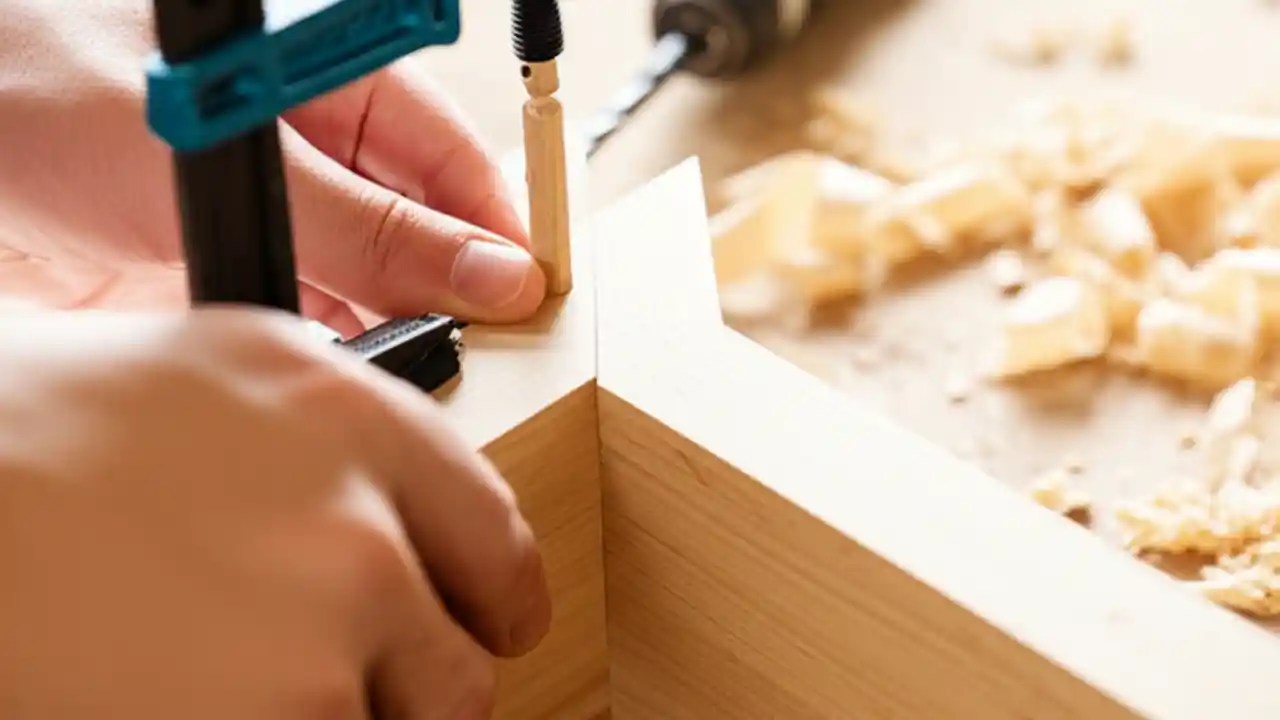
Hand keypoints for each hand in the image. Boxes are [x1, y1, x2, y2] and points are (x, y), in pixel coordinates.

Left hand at [0, 1, 544, 334]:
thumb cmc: (35, 85)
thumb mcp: (230, 161)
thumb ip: (366, 227)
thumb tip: (486, 270)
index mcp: (328, 79)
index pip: (453, 157)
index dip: (500, 225)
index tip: (533, 292)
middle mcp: (312, 149)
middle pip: (424, 228)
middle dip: (455, 288)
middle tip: (487, 348)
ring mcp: (273, 217)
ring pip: (373, 283)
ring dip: (394, 327)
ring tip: (413, 368)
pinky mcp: (226, 275)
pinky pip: (309, 323)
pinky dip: (330, 354)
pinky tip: (339, 375)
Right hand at [0, 308, 550, 718]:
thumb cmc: (26, 432)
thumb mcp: (213, 379)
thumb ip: (337, 452)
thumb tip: (401, 532)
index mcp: (347, 417)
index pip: (496, 541)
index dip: (492, 602)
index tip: (482, 627)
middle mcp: (352, 526)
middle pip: (461, 668)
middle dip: (409, 688)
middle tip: (336, 681)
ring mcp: (313, 646)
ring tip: (224, 683)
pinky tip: (183, 704)